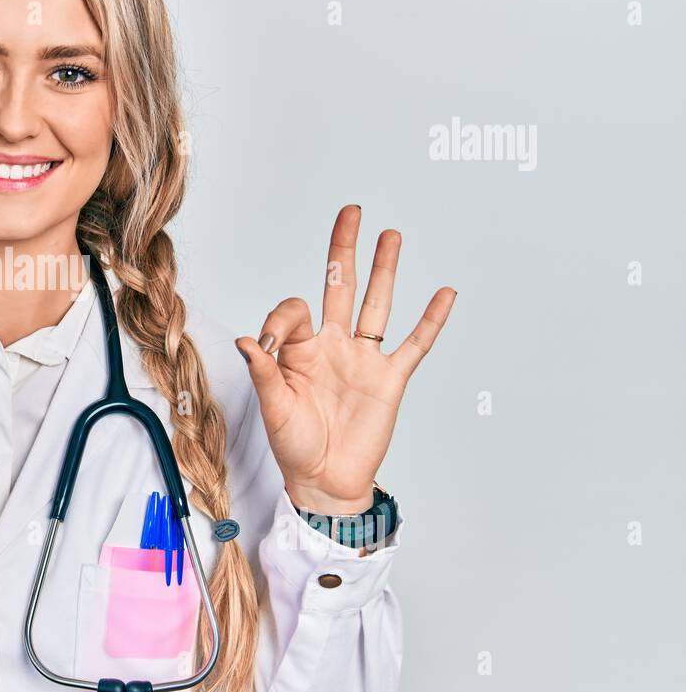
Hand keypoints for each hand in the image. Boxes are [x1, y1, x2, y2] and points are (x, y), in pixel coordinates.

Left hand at [235, 204, 455, 514]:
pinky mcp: (390, 379)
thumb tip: (246, 339)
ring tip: (391, 235)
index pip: (294, 309)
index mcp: (299, 349)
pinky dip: (431, 320)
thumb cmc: (294, 444)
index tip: (267, 342)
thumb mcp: (273, 408)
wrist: (325, 480)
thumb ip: (263, 371)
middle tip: (351, 211)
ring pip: (377, 304)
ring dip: (385, 269)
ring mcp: (363, 359)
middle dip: (344, 249)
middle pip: (340, 286)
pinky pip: (414, 344)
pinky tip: (445, 293)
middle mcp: (332, 345)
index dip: (280, 318)